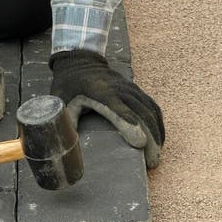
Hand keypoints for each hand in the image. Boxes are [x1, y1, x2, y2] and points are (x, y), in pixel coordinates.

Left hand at [50, 50, 164, 167]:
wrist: (80, 61)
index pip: (119, 108)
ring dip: (156, 132)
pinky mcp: (135, 90)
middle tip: (151, 161)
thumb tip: (67, 146)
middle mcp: (120, 89)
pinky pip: (152, 106)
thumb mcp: (62, 101)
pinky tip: (159, 138)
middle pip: (141, 112)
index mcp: (100, 92)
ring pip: (150, 110)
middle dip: (150, 136)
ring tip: (157, 154)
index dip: (130, 124)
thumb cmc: (70, 84)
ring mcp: (130, 88)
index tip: (140, 143)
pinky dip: (158, 122)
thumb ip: (66, 122)